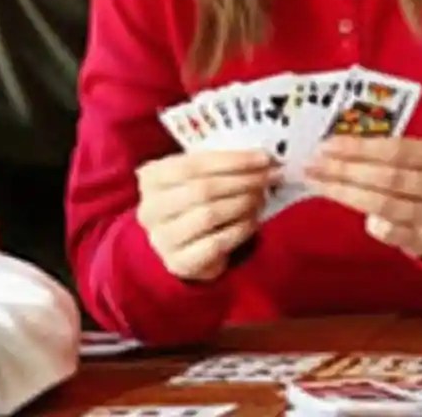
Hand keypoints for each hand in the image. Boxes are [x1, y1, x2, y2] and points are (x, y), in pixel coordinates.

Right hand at [136, 150, 274, 280]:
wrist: (177, 246)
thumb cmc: (191, 202)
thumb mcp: (197, 177)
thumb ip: (222, 166)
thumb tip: (264, 160)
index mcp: (152, 178)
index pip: (194, 164)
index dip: (233, 160)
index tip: (264, 158)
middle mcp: (150, 208)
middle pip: (203, 189)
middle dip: (243, 181)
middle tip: (270, 177)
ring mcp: (162, 238)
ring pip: (209, 215)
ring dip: (243, 203)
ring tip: (261, 197)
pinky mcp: (179, 262)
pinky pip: (216, 243)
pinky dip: (240, 229)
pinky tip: (253, 220)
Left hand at [306, 137, 421, 261]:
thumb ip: (396, 152)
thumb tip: (341, 148)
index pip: (398, 150)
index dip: (360, 148)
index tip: (327, 145)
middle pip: (388, 178)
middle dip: (345, 170)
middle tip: (313, 165)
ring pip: (385, 205)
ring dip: (345, 193)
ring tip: (318, 183)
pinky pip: (390, 232)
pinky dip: (368, 220)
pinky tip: (349, 207)